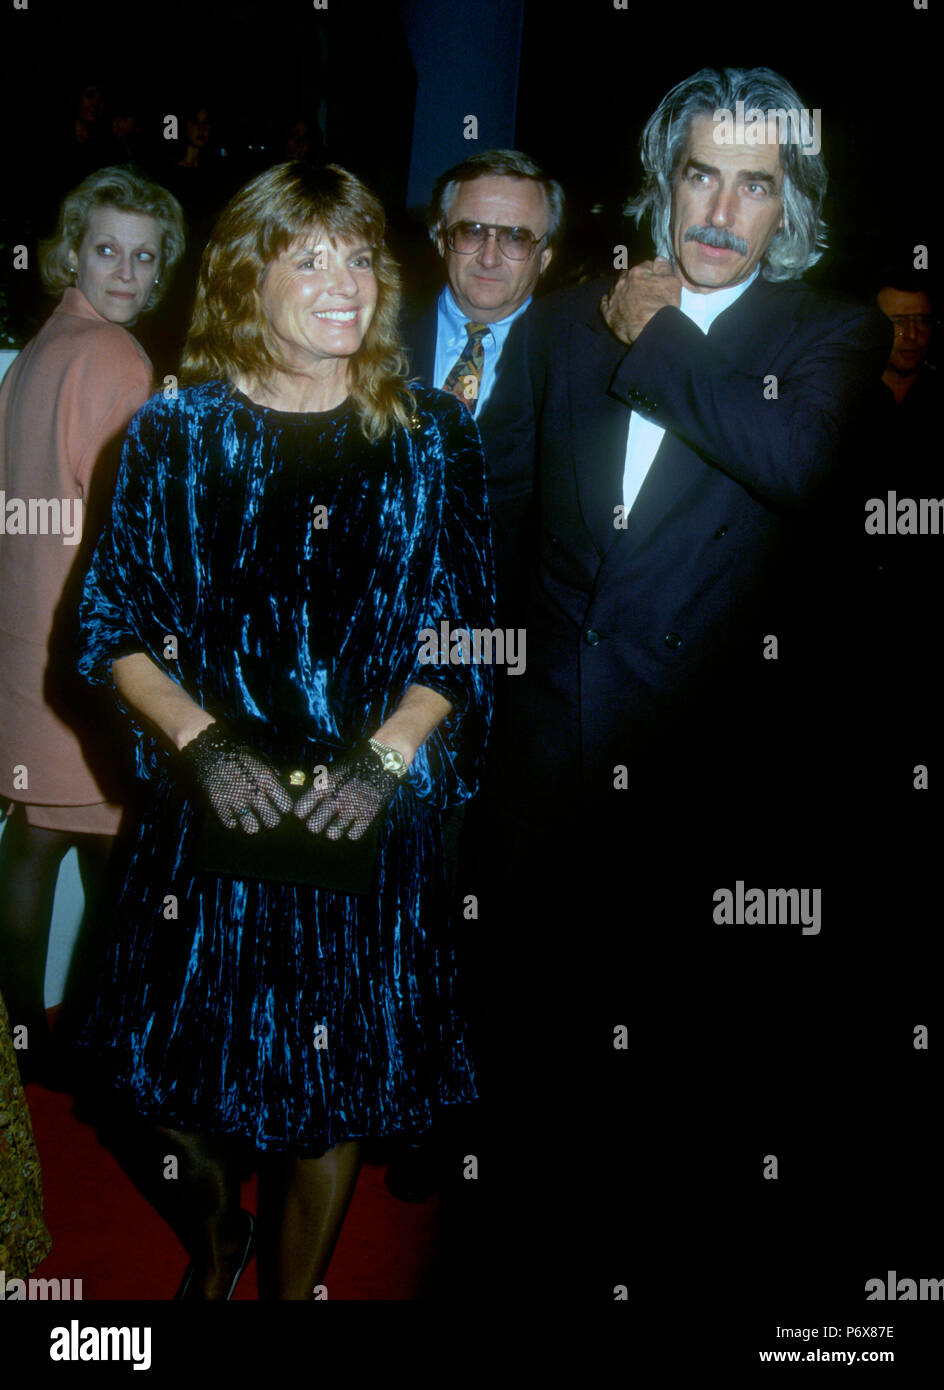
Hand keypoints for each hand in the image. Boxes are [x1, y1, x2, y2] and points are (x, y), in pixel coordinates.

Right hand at [178, 724, 292, 832]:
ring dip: (251, 824)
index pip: (285, 805)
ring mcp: (236, 800)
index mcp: (267, 780)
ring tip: (249, 818)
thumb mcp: (259, 758)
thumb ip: (272, 773)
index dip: (282, 807)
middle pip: (272, 821)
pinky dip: (232, 820)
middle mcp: (254, 792)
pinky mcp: (219, 805)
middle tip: (265, 815)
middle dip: (270, 819)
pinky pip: (230, 824)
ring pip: (252, 829)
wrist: (209, 748)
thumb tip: (280, 785)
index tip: (278, 805)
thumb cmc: (237, 752)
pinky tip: (232, 813)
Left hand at [293, 746, 400, 840]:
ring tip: (334, 828)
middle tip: (318, 822)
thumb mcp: (335, 772)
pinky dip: (352, 832)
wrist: (384, 759)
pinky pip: (354, 835)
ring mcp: (352, 809)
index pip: (302, 808)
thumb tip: (311, 802)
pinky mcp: (368, 815)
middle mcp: (335, 799)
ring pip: (332, 834)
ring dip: (332, 831)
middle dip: (315, 824)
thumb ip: (323, 788)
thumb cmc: (356, 763)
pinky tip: (353, 825)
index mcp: (324, 786)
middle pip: (314, 826)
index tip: (304, 813)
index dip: (302, 812)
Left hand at [601, 258, 681, 344]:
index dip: (651, 273)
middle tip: (643, 291)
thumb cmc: (663, 306)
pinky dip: (610, 302)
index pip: (644, 266)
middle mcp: (622, 281)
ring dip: (622, 291)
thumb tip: (658, 259)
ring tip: (631, 300)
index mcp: (637, 272)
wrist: (651, 330)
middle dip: (634, 280)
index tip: (655, 281)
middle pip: (628, 276)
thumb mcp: (672, 282)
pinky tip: (616, 305)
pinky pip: (605, 303)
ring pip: (616, 288)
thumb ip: (664, 267)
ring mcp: (613, 297)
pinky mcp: (608, 313)